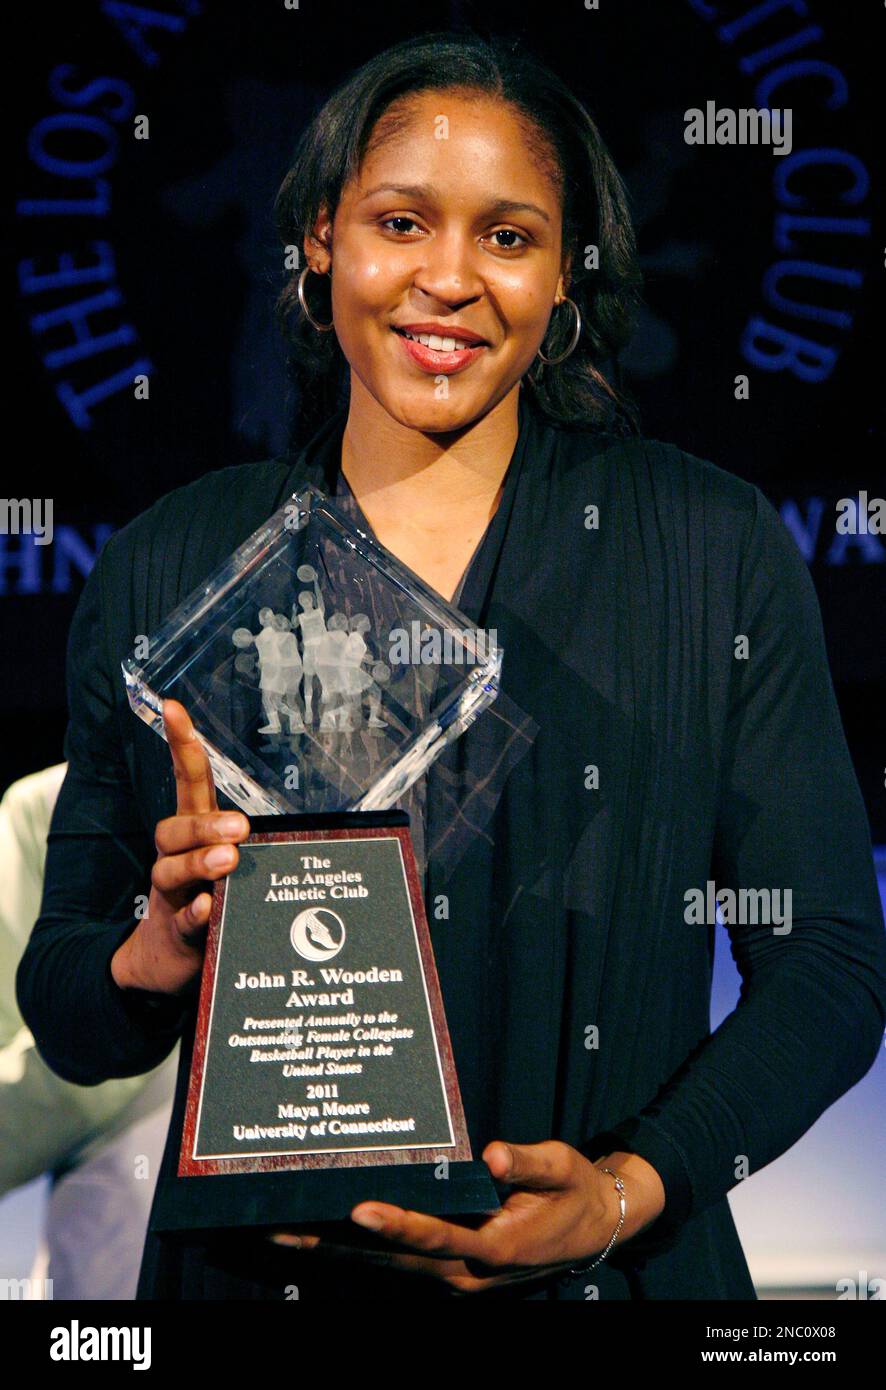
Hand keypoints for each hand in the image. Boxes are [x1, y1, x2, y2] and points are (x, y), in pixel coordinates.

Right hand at [110, 698, 249, 994]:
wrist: (166, 963)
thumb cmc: (212, 901)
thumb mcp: (233, 868)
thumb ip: (260, 846)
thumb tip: (321, 831)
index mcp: (194, 833)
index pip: (186, 781)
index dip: (180, 744)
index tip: (173, 708)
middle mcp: (175, 856)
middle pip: (173, 827)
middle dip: (204, 823)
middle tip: (239, 828)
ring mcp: (171, 894)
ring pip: (172, 869)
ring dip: (201, 861)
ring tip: (229, 860)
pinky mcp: (174, 932)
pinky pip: (182, 919)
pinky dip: (197, 912)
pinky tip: (210, 907)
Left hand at [269, 1143, 664, 1295]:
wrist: (594, 1229)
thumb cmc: (574, 1191)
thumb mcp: (563, 1167)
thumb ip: (530, 1163)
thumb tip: (496, 1155)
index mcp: (496, 1247)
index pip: (436, 1237)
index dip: (397, 1225)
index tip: (357, 1209)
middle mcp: (466, 1274)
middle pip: (390, 1263)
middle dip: (333, 1247)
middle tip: (281, 1227)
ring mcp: (454, 1281)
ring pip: (381, 1272)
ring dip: (329, 1257)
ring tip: (277, 1235)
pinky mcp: (445, 1276)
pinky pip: (389, 1271)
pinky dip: (349, 1260)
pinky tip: (312, 1243)